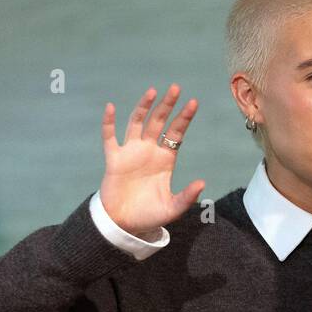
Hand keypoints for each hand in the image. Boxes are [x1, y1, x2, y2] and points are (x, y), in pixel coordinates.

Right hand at [99, 84, 205, 236]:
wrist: (124, 223)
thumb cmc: (149, 216)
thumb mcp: (172, 208)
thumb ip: (187, 196)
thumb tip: (202, 183)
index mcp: (165, 159)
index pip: (176, 133)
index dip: (184, 118)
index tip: (193, 102)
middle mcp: (148, 151)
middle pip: (159, 122)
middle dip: (167, 105)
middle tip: (176, 88)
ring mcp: (131, 153)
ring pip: (137, 123)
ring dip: (143, 107)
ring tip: (153, 91)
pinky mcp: (114, 159)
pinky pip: (110, 137)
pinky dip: (109, 122)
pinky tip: (110, 107)